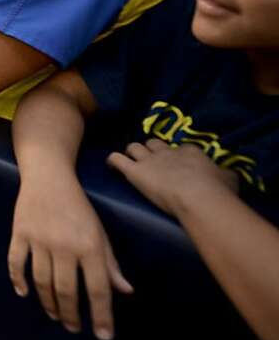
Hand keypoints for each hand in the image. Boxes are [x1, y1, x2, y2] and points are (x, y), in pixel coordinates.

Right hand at [8, 178, 132, 339]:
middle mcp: (64, 245)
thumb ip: (110, 263)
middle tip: (74, 328)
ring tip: (55, 315)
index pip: (97, 288)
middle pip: (65, 290)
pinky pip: (15, 262)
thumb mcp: (100, 232)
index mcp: (90, 246)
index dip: (101, 315)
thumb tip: (124, 291)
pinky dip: (18, 280)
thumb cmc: (78, 206)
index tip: (104, 336)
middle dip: (71, 314)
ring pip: (42, 281)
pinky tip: (24, 293)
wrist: (49, 176)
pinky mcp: (19, 233)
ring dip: (48, 303)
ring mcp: (39, 240)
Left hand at [107, 139, 238, 217]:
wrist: (199, 196)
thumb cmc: (218, 190)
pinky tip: (110, 165)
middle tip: (152, 163)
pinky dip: (112, 161)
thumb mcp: (229, 178)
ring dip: (132, 153)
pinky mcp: (134, 172)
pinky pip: (117, 159)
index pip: (179, 148)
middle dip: (151, 150)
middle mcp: (167, 152)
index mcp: (190, 151)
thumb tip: (226, 175)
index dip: (176, 156)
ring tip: (131, 162)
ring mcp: (149, 160)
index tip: (177, 166)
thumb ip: (225, 174)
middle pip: (153, 143)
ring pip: (134, 147)